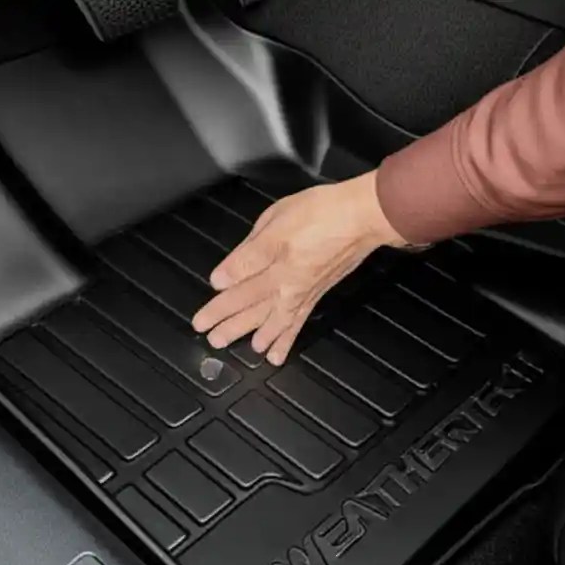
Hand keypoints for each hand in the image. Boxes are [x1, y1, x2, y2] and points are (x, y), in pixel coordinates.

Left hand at [192, 171, 408, 364]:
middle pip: (253, 312)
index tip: (200, 320)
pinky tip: (277, 351)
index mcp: (275, 269)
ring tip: (245, 352)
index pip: (238, 293)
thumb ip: (247, 254)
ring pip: (275, 322)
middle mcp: (289, 288)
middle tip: (214, 341)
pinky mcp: (318, 293)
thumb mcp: (275, 222)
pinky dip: (287, 338)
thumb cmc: (322, 212)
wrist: (363, 217)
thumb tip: (222, 278)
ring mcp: (305, 293)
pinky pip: (298, 322)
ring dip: (258, 337)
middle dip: (231, 327)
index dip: (218, 308)